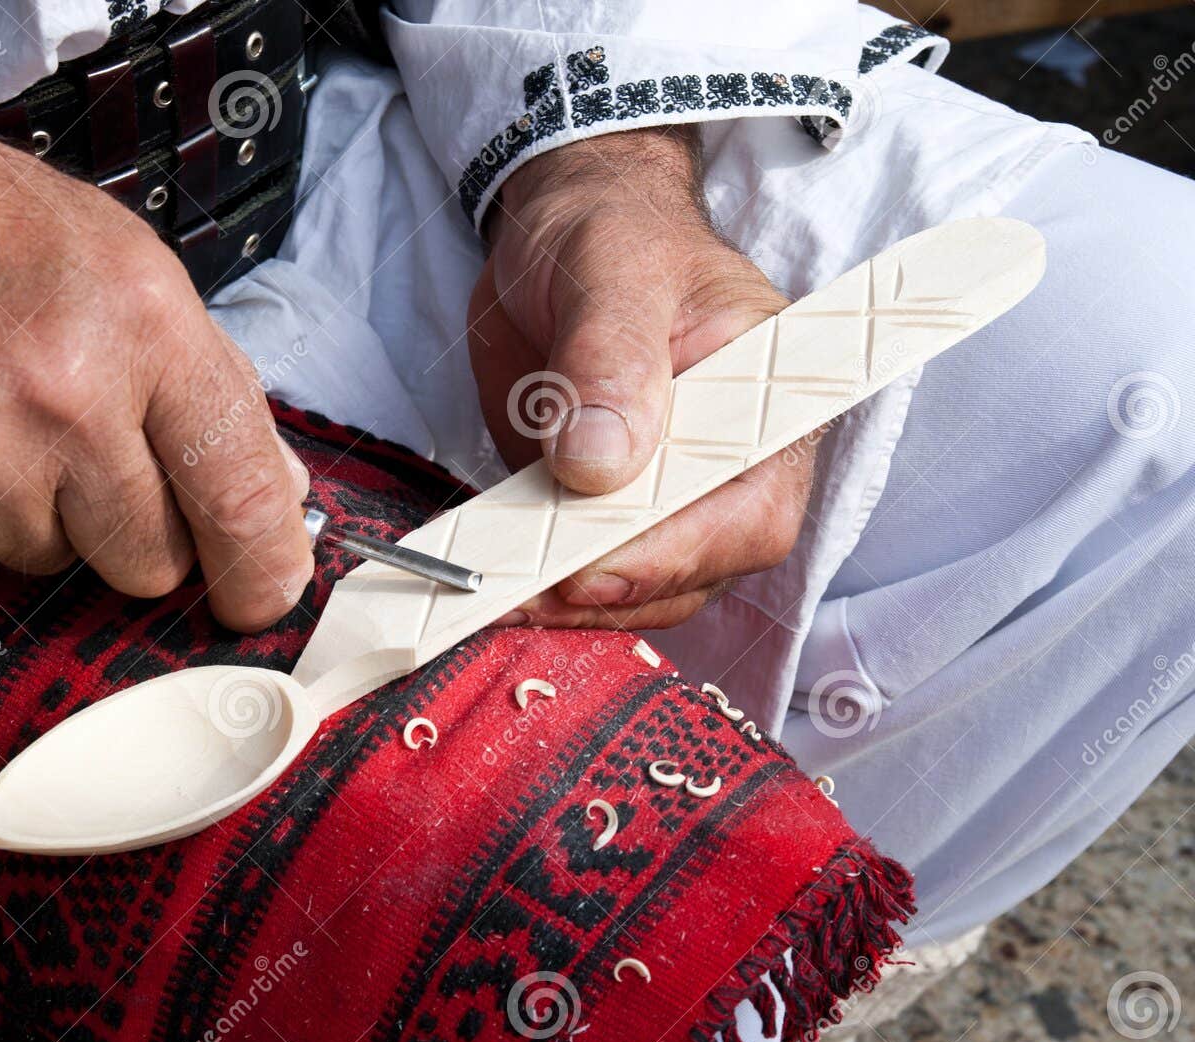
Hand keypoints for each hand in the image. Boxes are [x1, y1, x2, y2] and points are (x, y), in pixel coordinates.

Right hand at [0, 81, 311, 631]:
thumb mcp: (123, 264)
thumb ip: (211, 384)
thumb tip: (278, 497)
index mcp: (143, 323)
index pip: (237, 489)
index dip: (262, 565)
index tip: (263, 599)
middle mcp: (64, 393)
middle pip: (150, 559)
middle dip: (128, 526)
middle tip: (70, 447)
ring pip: (54, 567)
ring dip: (32, 519)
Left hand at [467, 127, 810, 628]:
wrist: (560, 229)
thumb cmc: (610, 230)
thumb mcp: (611, 270)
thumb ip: (612, 359)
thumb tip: (600, 466)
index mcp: (765, 402)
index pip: (752, 512)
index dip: (680, 553)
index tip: (595, 563)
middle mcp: (728, 464)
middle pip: (696, 570)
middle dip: (610, 587)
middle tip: (521, 586)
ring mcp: (664, 493)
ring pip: (638, 585)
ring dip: (567, 598)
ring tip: (492, 586)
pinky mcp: (602, 506)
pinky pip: (581, 565)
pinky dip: (538, 580)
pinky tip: (489, 575)